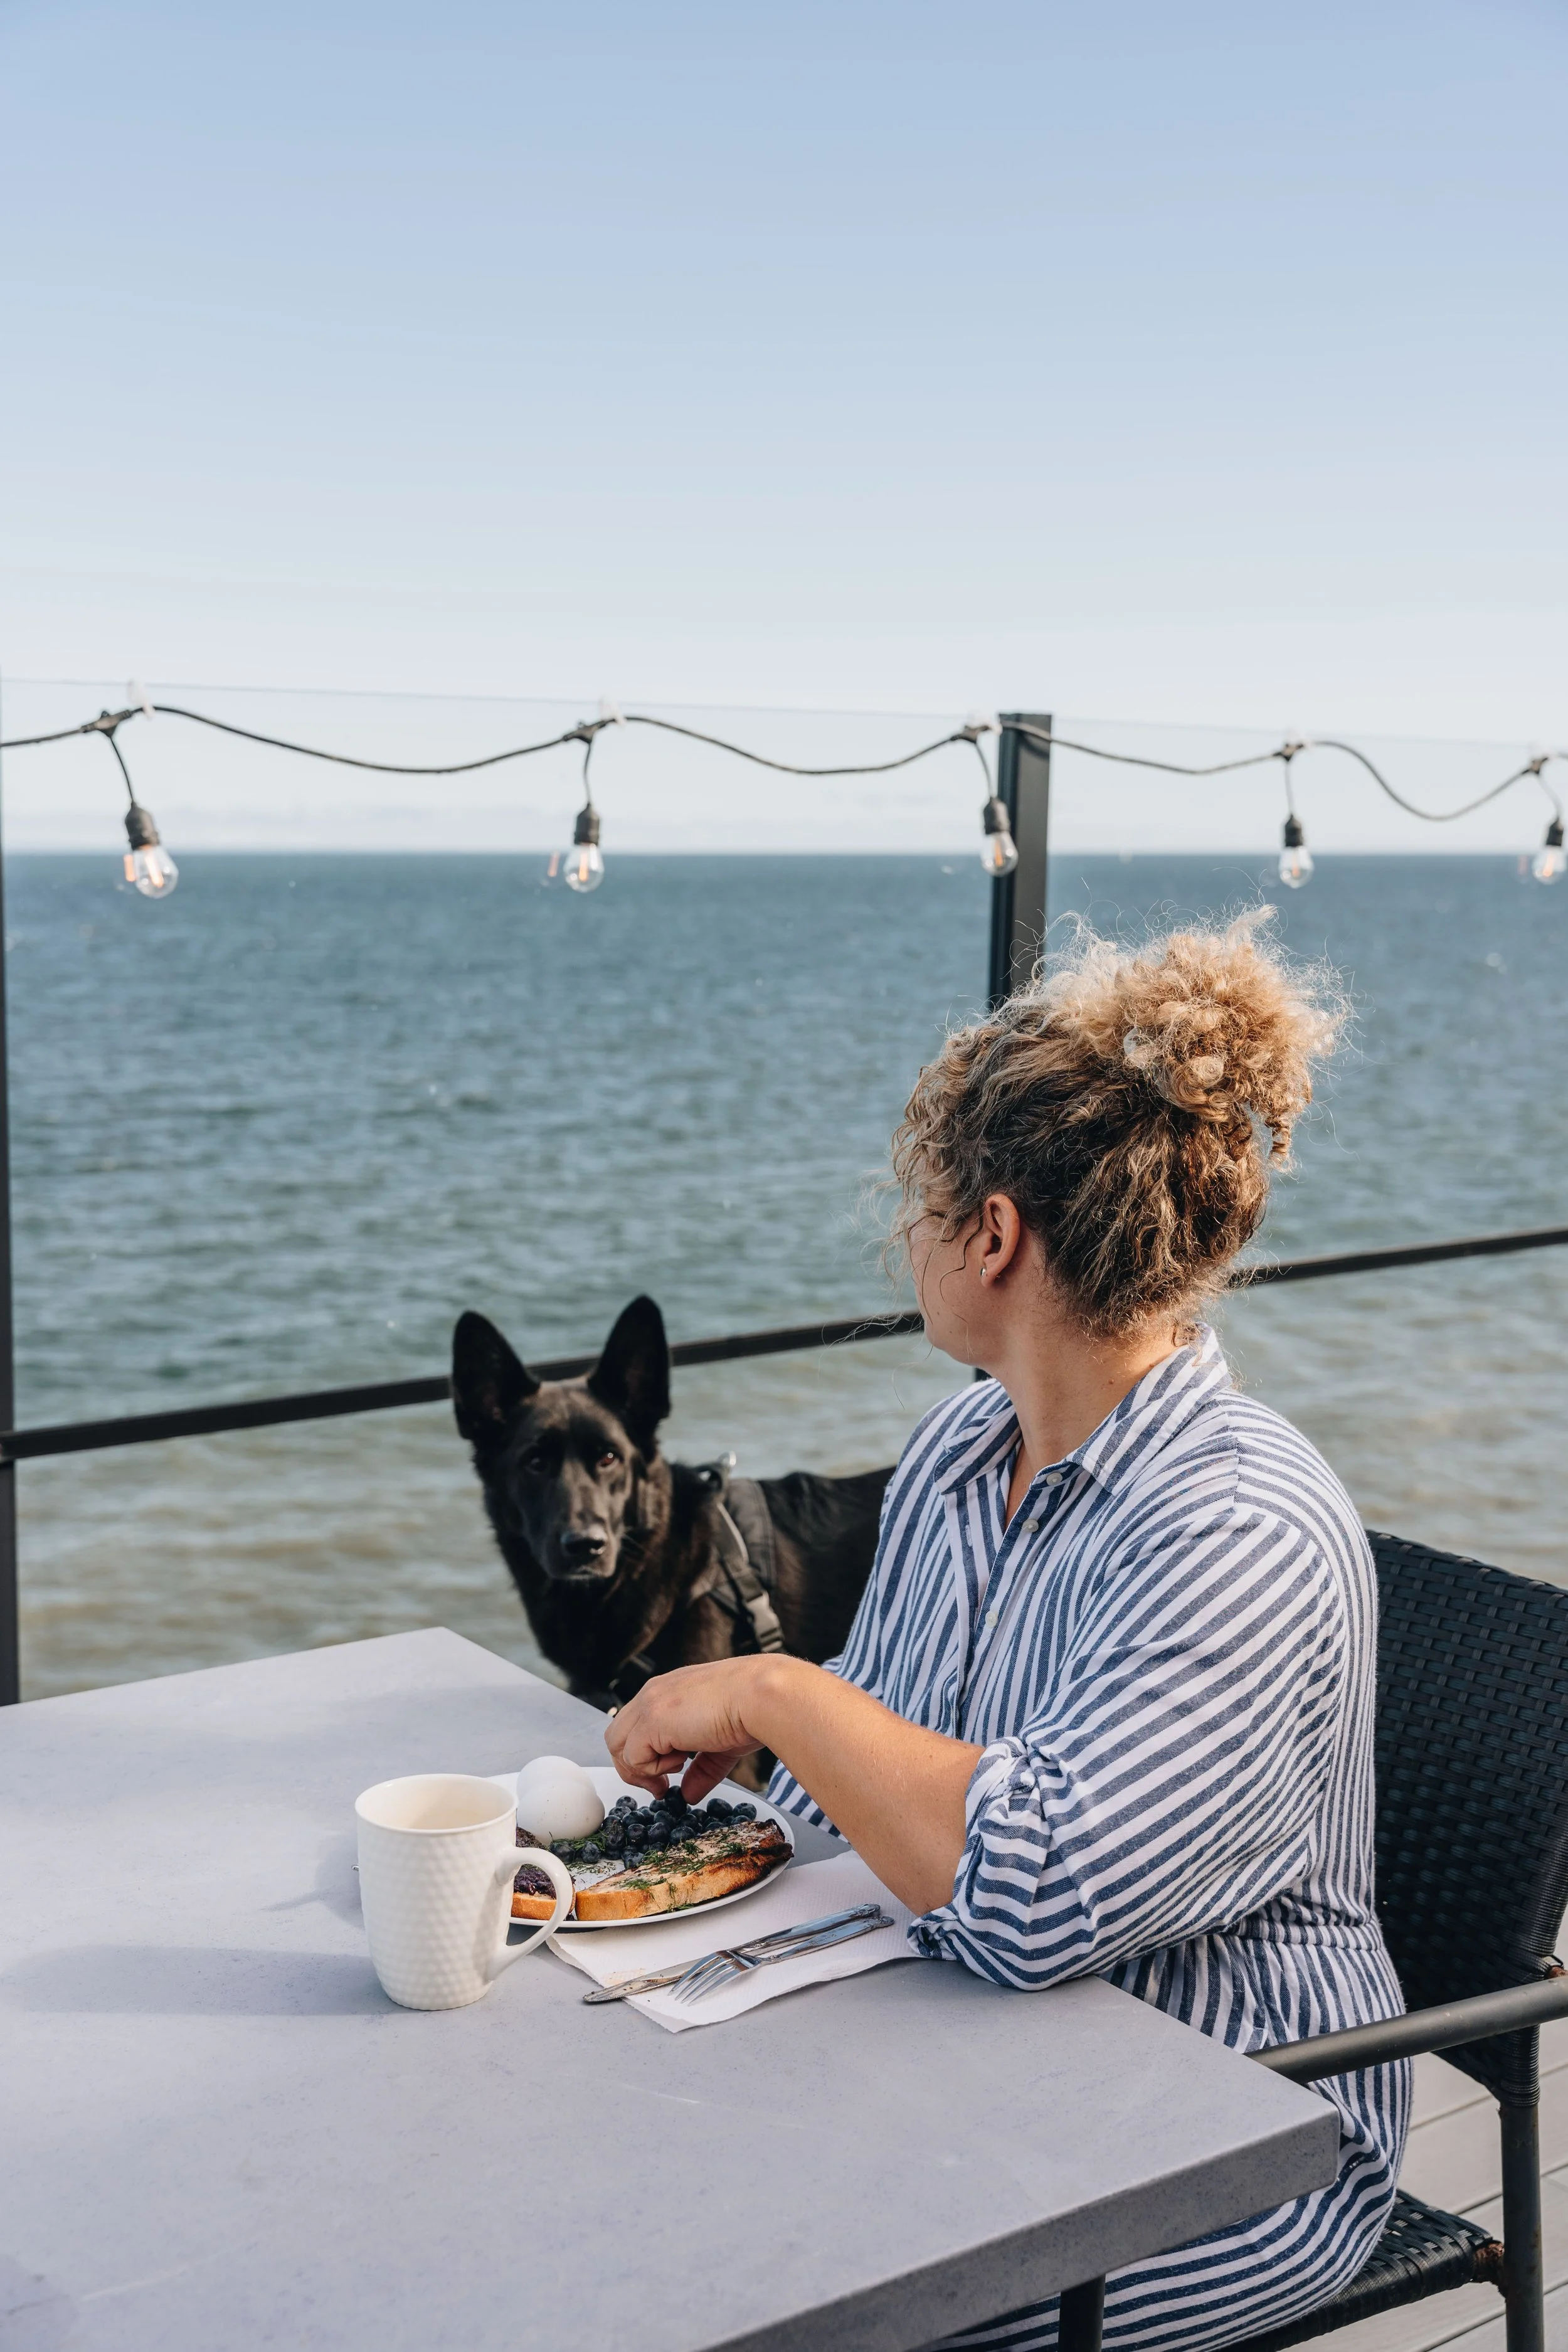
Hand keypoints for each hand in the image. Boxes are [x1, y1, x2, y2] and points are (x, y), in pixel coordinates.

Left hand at [604, 1655, 774, 1800]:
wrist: (761, 1696)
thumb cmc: (750, 1710)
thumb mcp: (719, 1745)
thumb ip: (700, 1769)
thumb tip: (689, 1795)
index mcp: (668, 1691)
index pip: (635, 1725)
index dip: (644, 1755)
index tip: (666, 1776)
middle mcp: (653, 1693)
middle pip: (616, 1736)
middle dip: (633, 1767)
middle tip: (660, 1785)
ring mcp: (650, 1704)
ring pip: (616, 1745)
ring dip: (642, 1769)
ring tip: (674, 1772)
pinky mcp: (651, 1720)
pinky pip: (633, 1756)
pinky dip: (652, 1769)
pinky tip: (680, 1762)